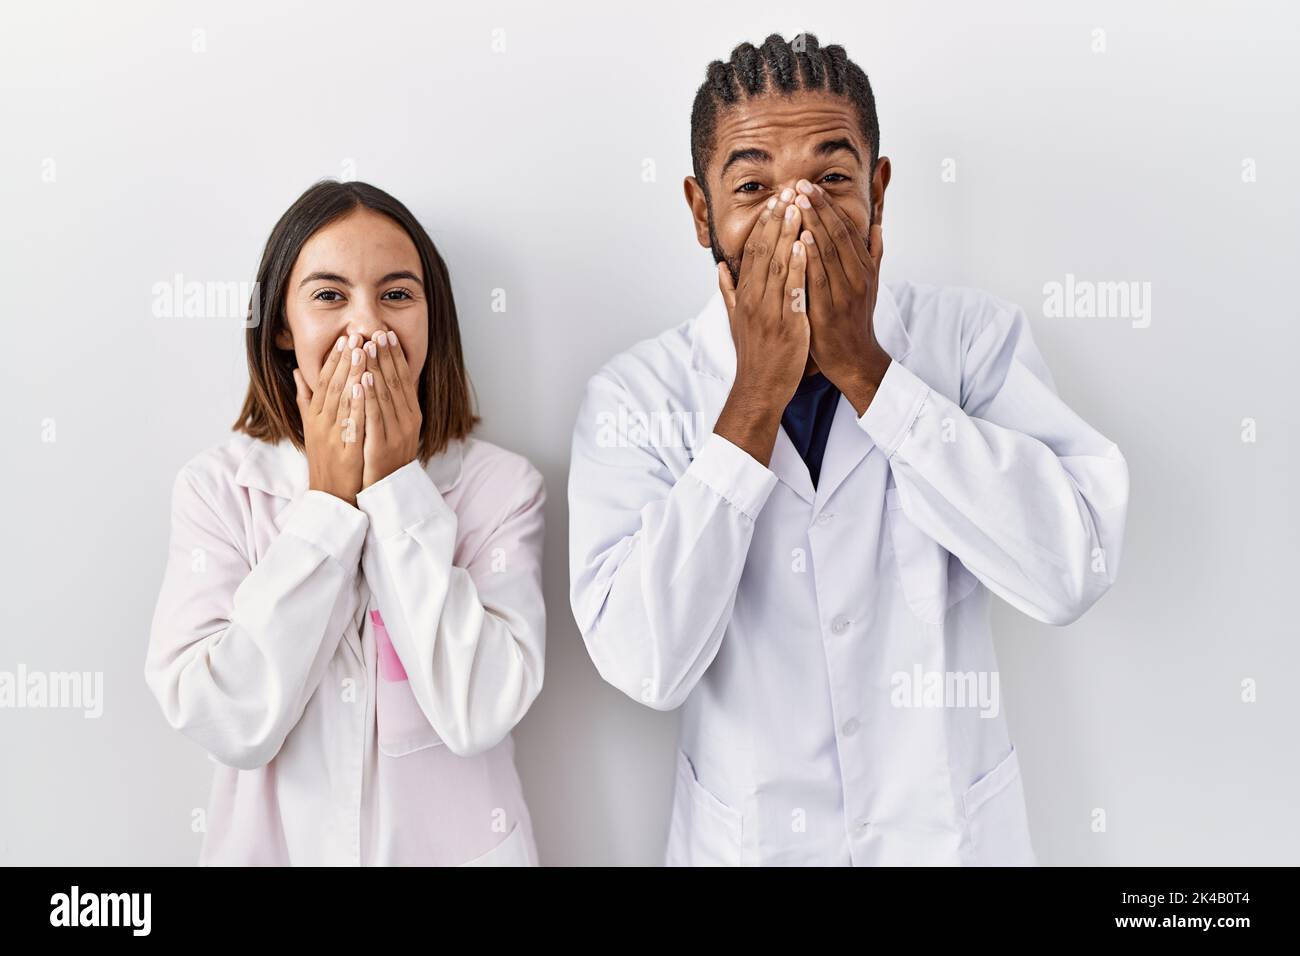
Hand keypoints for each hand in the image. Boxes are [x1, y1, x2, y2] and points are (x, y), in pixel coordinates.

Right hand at [294, 334, 365, 506]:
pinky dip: (356, 403)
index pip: (323, 381)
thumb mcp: (311, 426)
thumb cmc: (325, 458)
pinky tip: (364, 386)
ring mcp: (332, 436)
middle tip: (356, 334)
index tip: (345, 338)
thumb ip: (304, 399)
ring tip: (362, 351)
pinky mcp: (345, 450)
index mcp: (314, 415)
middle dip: (345, 358)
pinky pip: (351, 423)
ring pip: (341, 399)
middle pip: (332, 384)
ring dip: (352, 373)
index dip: (334, 358)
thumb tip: (296, 372)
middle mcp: (320, 422)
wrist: (331, 495)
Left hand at [360, 329, 421, 489]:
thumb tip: (376, 379)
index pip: (403, 379)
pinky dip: (368, 398)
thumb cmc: (386, 459)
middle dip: (385, 356)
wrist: (390, 493)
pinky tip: (361, 380)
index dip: (395, 356)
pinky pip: (374, 417)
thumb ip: (386, 404)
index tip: (386, 335)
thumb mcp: (391, 428)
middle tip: (376, 332)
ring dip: (376, 369)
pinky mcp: (382, 446)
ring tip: (367, 347)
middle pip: (396, 382)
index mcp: (411, 414)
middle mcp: (408, 421)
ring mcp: (396, 434)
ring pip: (385, 396)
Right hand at [713, 189, 808, 465]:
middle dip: (776, 219)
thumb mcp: (735, 321)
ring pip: (776, 264)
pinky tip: (804, 245)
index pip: (751, 251)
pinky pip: (791, 290)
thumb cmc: (753, 355)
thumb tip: (720, 268)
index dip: (763, 223)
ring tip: (797, 206)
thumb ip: (728, 292)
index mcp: (744, 295)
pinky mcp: (786, 324)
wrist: (759, 388)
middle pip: (763, 250)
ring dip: (787, 233)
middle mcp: (753, 299)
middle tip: (788, 190)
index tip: (774, 200)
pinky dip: (796, 267)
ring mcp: (768, 311)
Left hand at [792, 179, 890, 414]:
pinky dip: (809, 258)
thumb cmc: (856, 319)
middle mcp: (856, 278)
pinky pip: (817, 280)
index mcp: (864, 269)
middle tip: (800, 184)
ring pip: (827, 253)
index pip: (845, 229)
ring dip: (811, 224)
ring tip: (796, 201)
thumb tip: (877, 224)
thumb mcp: (871, 283)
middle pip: (836, 235)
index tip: (812, 186)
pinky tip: (799, 239)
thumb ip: (873, 252)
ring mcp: (842, 294)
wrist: (854, 359)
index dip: (828, 206)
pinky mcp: (827, 312)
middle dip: (818, 208)